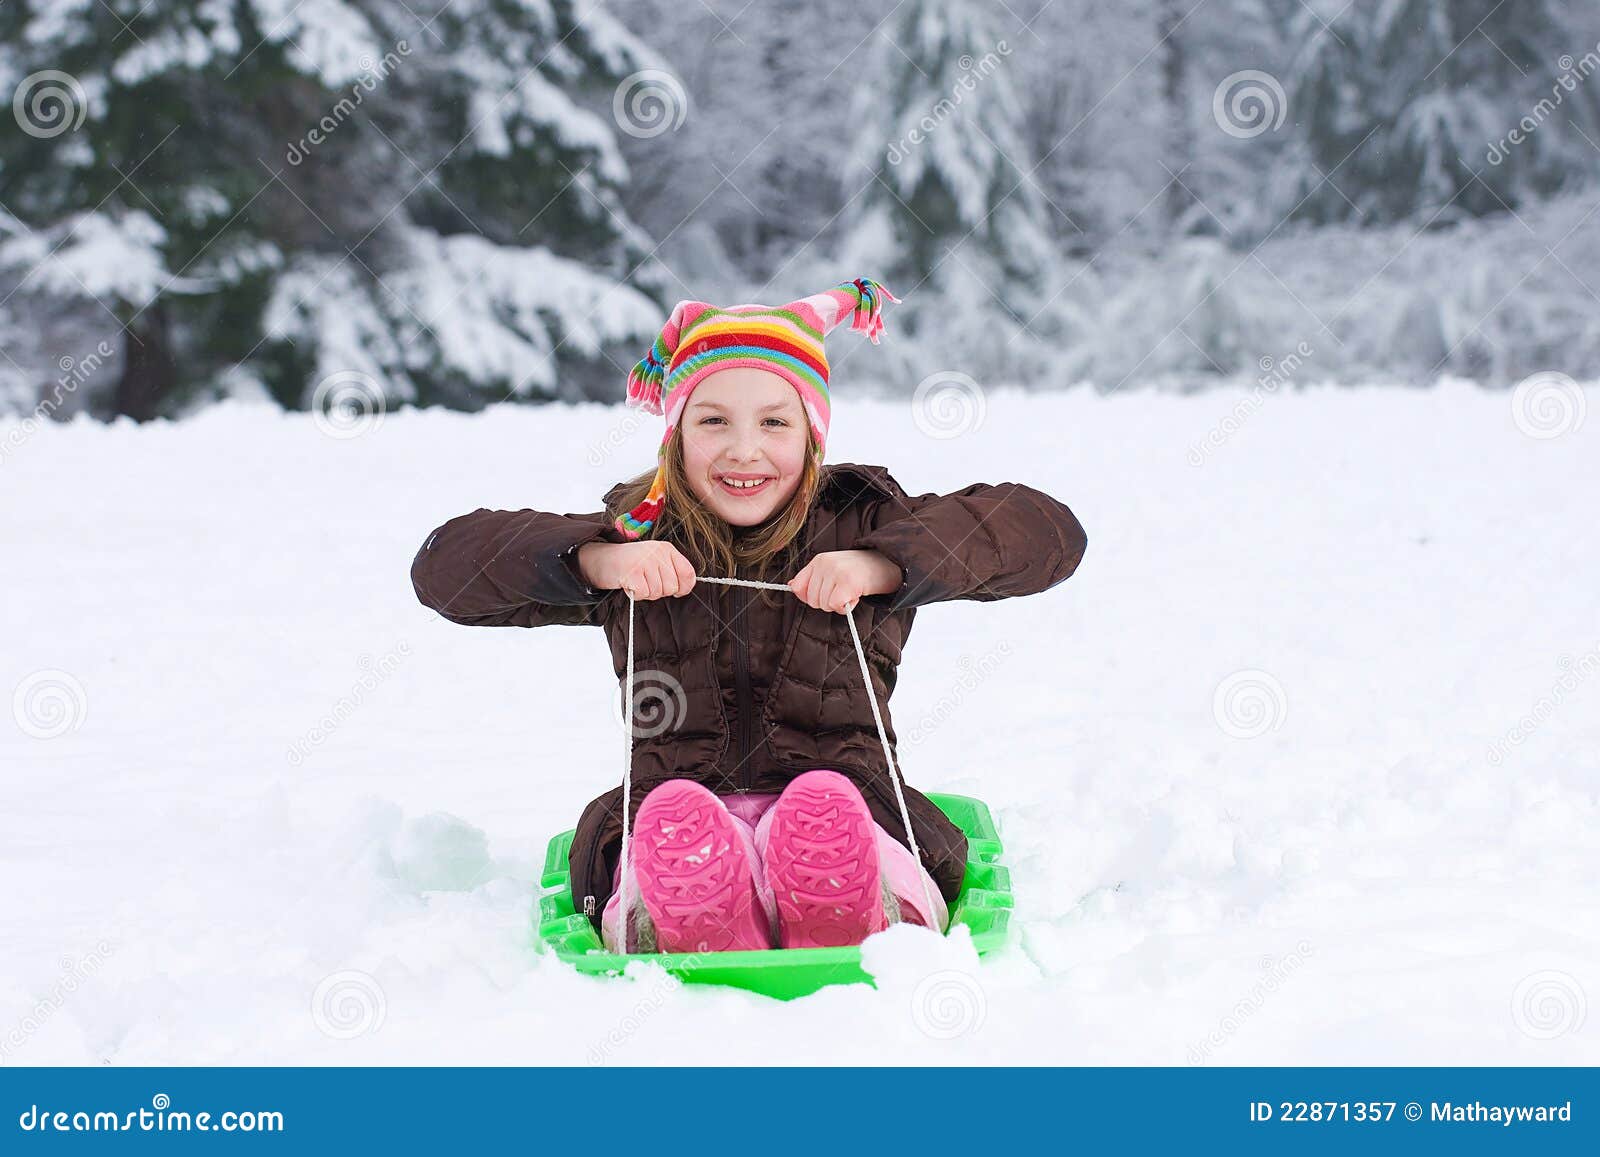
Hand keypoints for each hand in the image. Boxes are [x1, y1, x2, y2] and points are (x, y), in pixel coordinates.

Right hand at [577, 541, 695, 599]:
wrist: (601, 558)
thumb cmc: (631, 563)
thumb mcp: (655, 561)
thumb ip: (671, 571)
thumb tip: (684, 589)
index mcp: (667, 549)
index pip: (688, 573)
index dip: (684, 588)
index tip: (676, 591)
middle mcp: (658, 552)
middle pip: (672, 587)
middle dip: (659, 591)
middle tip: (646, 582)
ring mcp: (645, 561)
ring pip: (657, 592)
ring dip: (646, 592)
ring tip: (636, 580)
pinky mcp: (632, 572)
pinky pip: (643, 594)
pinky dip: (636, 594)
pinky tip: (629, 583)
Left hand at [787, 549, 901, 613]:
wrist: (887, 563)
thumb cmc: (859, 571)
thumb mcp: (832, 570)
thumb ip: (812, 579)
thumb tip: (792, 587)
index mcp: (819, 560)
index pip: (798, 587)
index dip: (809, 597)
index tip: (825, 594)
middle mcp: (825, 564)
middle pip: (811, 600)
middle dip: (827, 602)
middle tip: (843, 591)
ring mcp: (836, 572)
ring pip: (824, 604)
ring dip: (838, 604)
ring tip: (851, 591)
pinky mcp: (848, 582)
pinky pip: (836, 606)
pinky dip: (846, 607)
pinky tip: (855, 595)